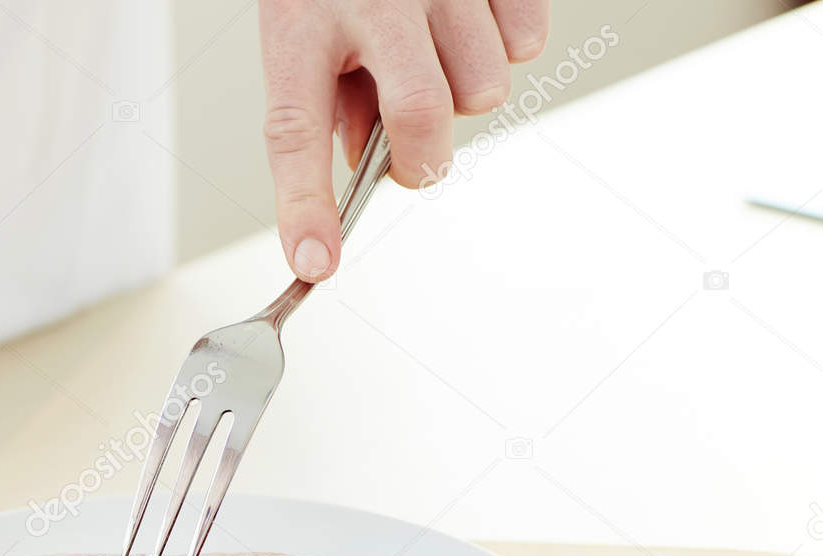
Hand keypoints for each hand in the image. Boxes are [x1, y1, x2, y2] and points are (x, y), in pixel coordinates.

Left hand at [260, 0, 548, 280]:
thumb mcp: (304, 32)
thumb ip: (332, 105)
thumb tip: (373, 167)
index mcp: (302, 24)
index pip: (295, 132)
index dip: (306, 208)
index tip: (316, 265)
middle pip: (421, 116)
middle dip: (423, 157)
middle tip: (412, 153)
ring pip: (484, 87)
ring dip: (465, 92)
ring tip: (434, 51)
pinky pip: (527, 40)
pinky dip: (505, 45)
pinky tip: (470, 19)